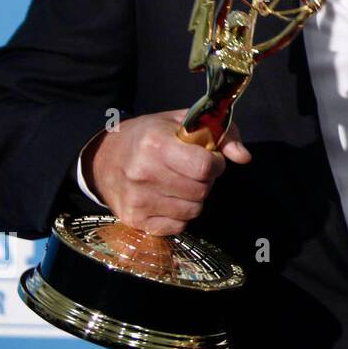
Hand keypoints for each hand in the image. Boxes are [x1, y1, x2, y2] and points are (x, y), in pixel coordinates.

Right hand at [84, 109, 250, 235]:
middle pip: (201, 191)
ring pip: (193, 210)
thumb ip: (222, 134)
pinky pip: (178, 226)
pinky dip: (180, 214)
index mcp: (156, 145)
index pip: (205, 167)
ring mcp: (138, 200)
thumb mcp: (182, 123)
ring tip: (178, 183)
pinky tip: (168, 198)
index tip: (210, 158)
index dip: (216, 163)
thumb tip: (244, 157)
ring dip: (194, 198)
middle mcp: (144, 174)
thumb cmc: (148, 137)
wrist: (103, 159)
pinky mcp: (134, 220)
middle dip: (204, 180)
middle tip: (190, 170)